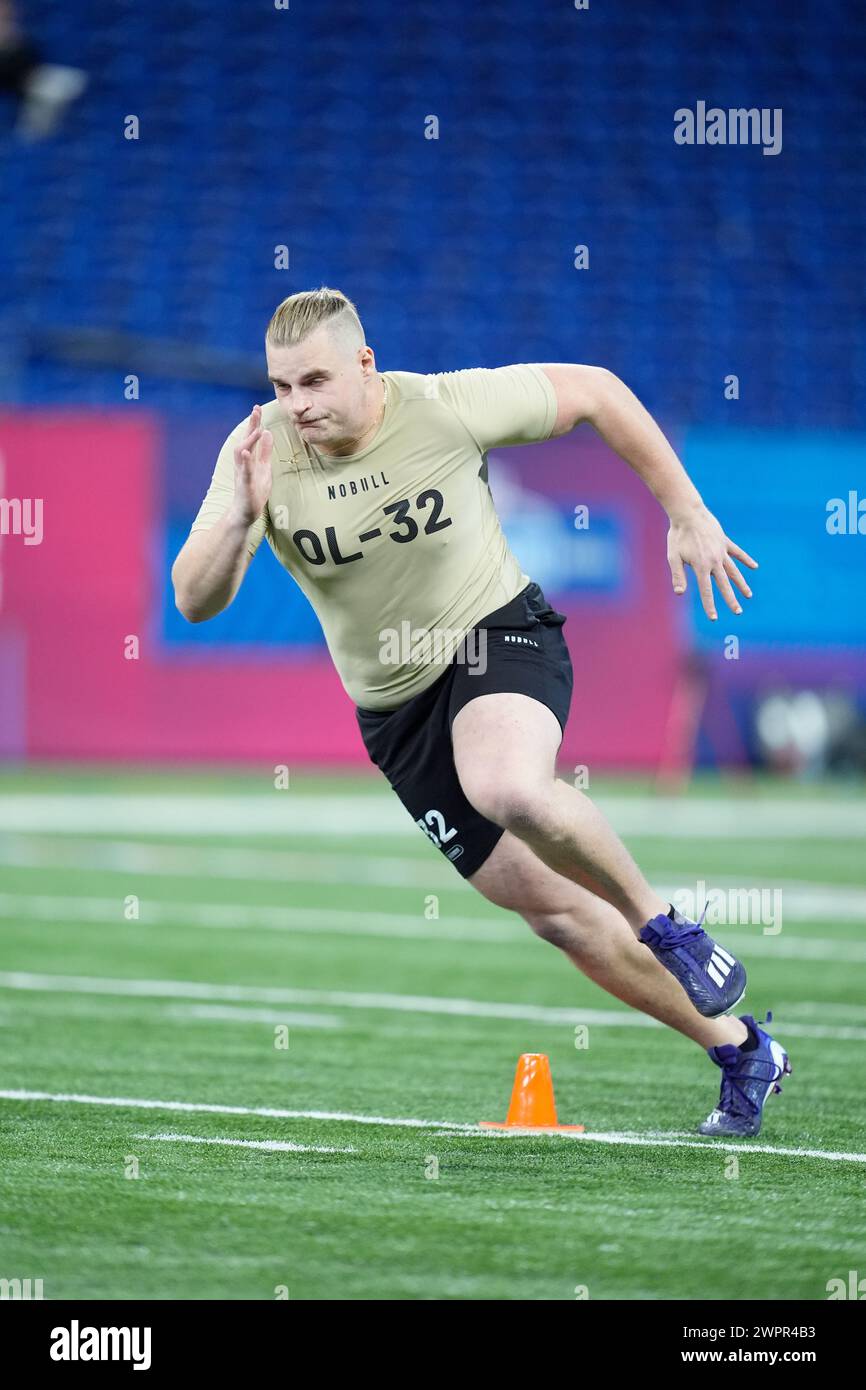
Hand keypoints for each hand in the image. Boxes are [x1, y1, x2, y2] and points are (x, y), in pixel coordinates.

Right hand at [231, 404, 272, 525]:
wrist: (245, 513)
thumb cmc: (254, 490)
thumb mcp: (264, 468)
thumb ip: (265, 451)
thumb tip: (268, 432)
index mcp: (250, 459)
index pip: (252, 437)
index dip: (254, 422)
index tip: (257, 407)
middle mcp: (243, 464)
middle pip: (245, 440)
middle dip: (250, 425)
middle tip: (256, 409)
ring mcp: (243, 474)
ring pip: (242, 454)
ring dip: (249, 441)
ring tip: (257, 429)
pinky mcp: (245, 485)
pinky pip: (244, 472)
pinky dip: (245, 462)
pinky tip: (247, 452)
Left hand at [667, 505, 757, 619]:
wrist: (688, 513)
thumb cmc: (678, 536)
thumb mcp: (673, 557)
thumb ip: (678, 575)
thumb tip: (679, 594)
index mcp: (701, 567)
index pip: (706, 591)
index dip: (710, 606)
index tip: (714, 618)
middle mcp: (714, 561)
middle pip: (724, 584)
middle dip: (731, 599)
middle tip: (738, 612)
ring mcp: (721, 551)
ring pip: (734, 571)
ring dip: (741, 584)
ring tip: (748, 595)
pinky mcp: (725, 542)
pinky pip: (737, 553)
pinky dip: (746, 559)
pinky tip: (754, 567)